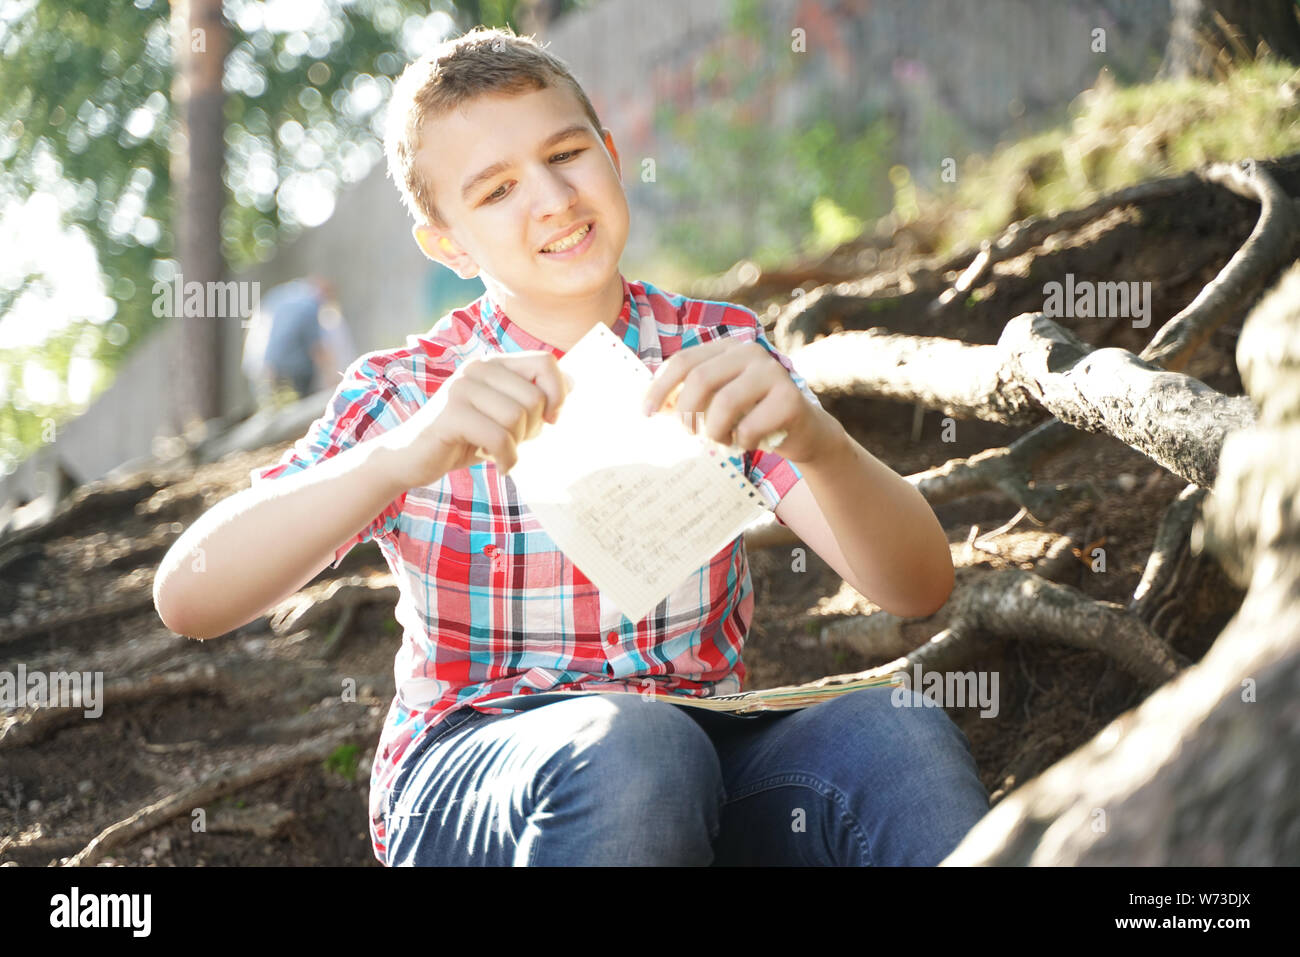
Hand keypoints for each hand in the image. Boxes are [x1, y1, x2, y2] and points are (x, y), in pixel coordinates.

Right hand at [380, 351, 571, 487]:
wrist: (408, 457)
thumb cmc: (462, 438)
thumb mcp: (500, 416)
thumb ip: (530, 399)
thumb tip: (574, 383)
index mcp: (492, 364)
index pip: (545, 361)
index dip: (558, 393)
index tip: (552, 420)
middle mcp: (477, 369)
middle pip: (534, 397)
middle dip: (533, 429)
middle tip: (514, 443)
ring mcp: (461, 389)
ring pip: (517, 418)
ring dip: (517, 446)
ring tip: (502, 453)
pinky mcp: (451, 414)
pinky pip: (498, 437)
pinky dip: (506, 458)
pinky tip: (499, 465)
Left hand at [640, 337, 835, 465]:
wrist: (804, 432)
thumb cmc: (752, 417)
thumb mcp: (718, 401)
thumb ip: (691, 396)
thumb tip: (652, 406)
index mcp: (728, 347)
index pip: (684, 361)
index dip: (660, 388)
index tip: (646, 413)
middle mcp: (751, 352)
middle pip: (700, 379)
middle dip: (687, 413)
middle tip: (690, 433)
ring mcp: (773, 372)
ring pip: (724, 403)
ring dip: (715, 432)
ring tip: (721, 441)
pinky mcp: (790, 398)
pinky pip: (750, 427)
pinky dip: (741, 443)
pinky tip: (747, 443)